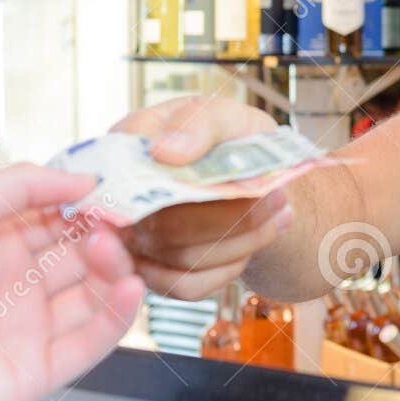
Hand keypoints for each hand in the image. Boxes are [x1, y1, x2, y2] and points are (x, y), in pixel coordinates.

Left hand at [0, 164, 144, 400]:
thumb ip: (23, 185)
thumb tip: (83, 179)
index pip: (57, 220)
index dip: (88, 205)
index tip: (117, 192)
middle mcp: (13, 286)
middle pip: (81, 257)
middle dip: (107, 235)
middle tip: (124, 221)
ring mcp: (27, 330)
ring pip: (93, 296)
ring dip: (115, 270)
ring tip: (117, 250)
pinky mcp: (37, 371)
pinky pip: (91, 342)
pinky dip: (118, 316)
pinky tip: (129, 287)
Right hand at [112, 96, 295, 300]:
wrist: (253, 176)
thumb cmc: (230, 140)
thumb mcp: (226, 115)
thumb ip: (199, 123)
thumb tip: (166, 150)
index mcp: (126, 151)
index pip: (129, 178)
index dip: (171, 191)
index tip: (242, 190)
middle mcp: (121, 201)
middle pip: (162, 226)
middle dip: (229, 217)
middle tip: (276, 197)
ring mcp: (135, 241)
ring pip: (182, 259)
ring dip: (240, 240)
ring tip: (279, 212)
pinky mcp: (157, 273)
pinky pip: (188, 285)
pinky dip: (230, 266)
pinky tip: (257, 240)